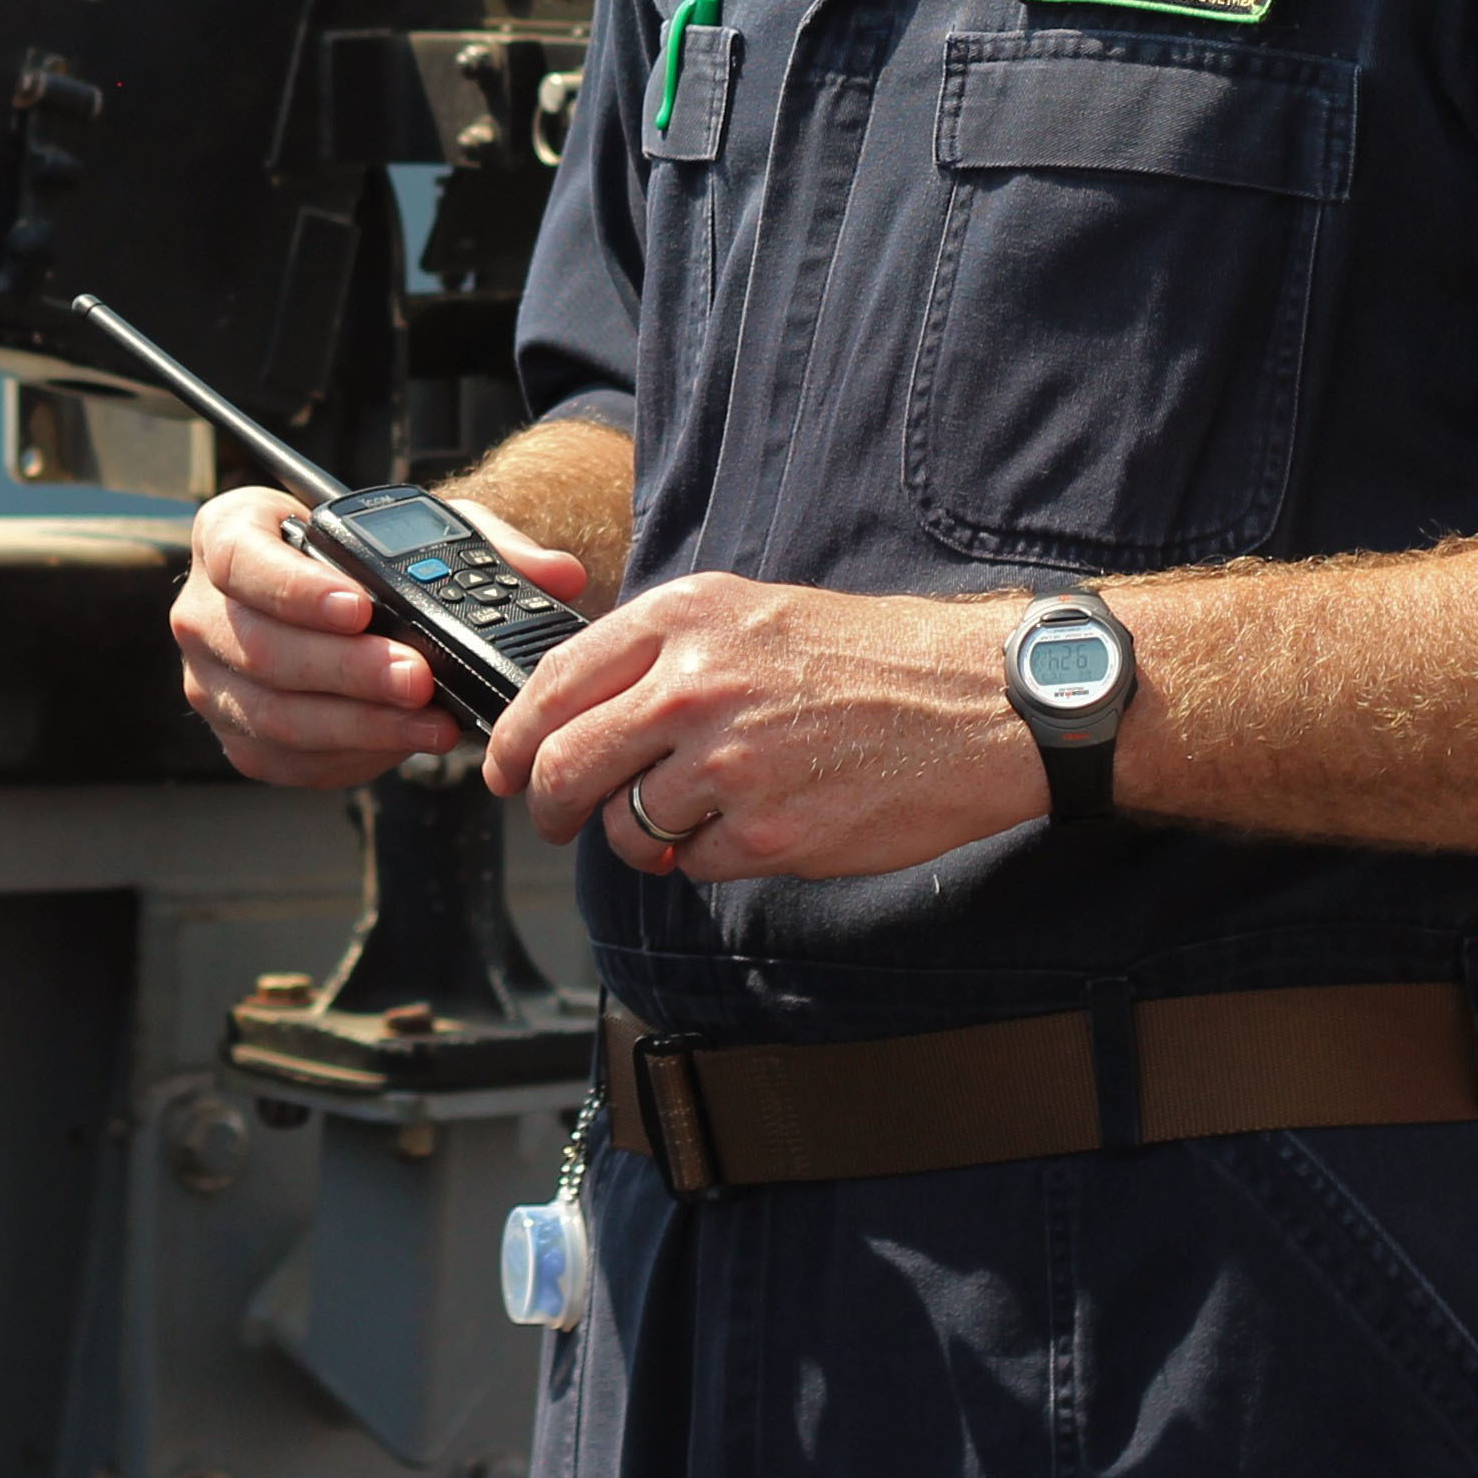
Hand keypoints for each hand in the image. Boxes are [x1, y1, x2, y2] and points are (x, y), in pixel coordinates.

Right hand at [173, 488, 590, 787]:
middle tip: (418, 678)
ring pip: (274, 716)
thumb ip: (488, 545)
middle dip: (348, 670)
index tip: (358, 606)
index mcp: (227, 536)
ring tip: (430, 723)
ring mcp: (211, 680)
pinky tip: (402, 745)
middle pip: (263, 649)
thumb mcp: (418, 532)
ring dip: (358, 724)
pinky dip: (346, 755)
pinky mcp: (237, 734)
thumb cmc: (367, 562)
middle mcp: (202, 610)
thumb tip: (558, 574)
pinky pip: (283, 760)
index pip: (241, 560)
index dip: (295, 589)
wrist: (339, 607)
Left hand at [489, 571, 1046, 881]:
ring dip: (641, 836)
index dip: (513, 736)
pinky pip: (694, 864)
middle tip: (554, 818)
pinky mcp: (767, 831)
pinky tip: (751, 823)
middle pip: (566, 765)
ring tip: (692, 814)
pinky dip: (707, 857)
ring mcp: (728, 763)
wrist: (975, 703)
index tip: (502, 767)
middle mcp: (693, 686)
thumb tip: (580, 710)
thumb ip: (662, 653)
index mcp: (683, 619)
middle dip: (547, 804)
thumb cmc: (867, 658)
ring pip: (627, 827)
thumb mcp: (751, 613)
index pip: (554, 682)